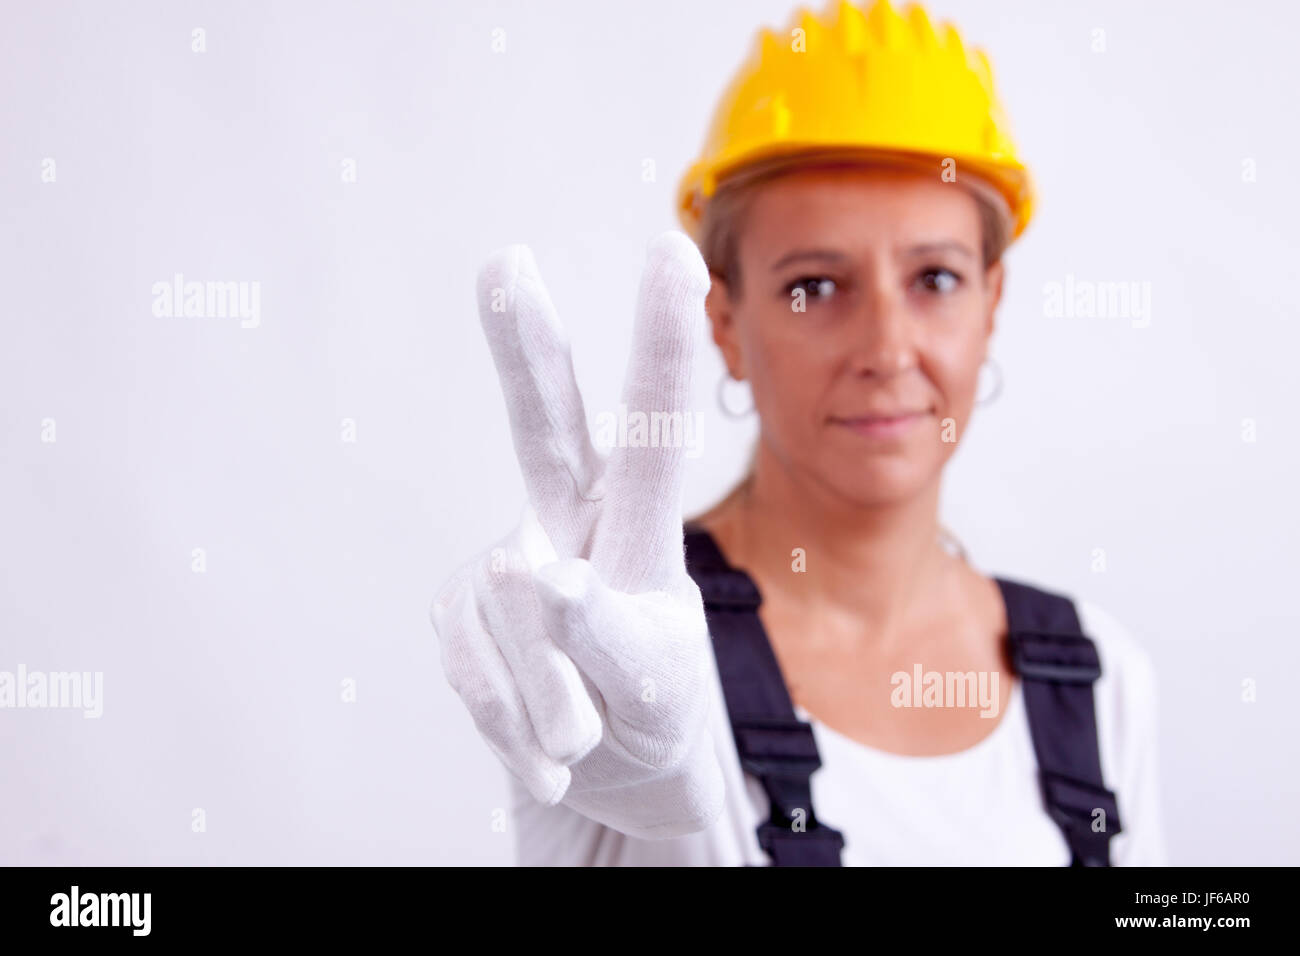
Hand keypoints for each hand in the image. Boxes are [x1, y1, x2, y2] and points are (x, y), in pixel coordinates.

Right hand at [431, 232, 724, 838]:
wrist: (608, 767)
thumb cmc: (649, 701)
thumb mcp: (652, 679)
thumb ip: (601, 632)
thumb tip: (527, 571)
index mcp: (636, 521)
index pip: (650, 431)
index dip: (659, 345)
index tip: (669, 256)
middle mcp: (567, 520)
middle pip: (542, 427)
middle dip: (523, 349)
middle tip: (506, 263)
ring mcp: (505, 562)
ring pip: (513, 614)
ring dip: (551, 696)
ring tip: (583, 737)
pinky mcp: (459, 613)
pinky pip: (474, 671)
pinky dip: (512, 723)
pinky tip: (546, 748)